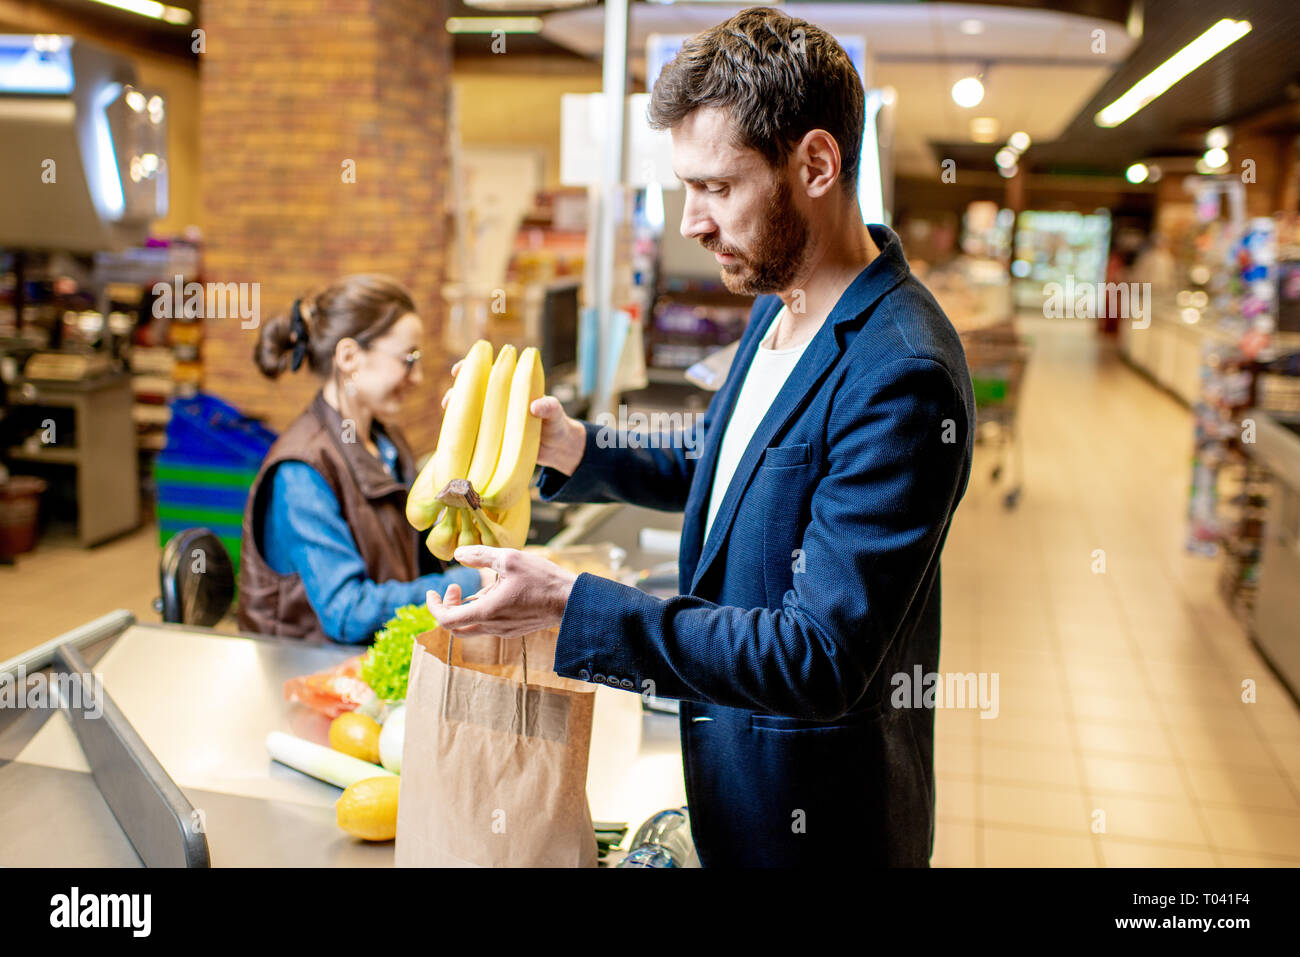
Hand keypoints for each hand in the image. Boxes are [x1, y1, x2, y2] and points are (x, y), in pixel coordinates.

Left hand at [427, 546, 576, 638]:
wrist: (571, 601)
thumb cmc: (542, 579)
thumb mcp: (509, 559)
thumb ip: (480, 556)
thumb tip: (457, 553)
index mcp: (486, 612)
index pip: (445, 619)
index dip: (433, 605)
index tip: (433, 590)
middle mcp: (492, 627)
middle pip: (455, 627)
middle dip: (448, 607)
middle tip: (455, 588)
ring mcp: (503, 631)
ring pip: (472, 626)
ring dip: (467, 608)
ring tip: (481, 586)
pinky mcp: (513, 630)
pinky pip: (488, 625)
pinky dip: (482, 610)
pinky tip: (496, 591)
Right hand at [441, 358, 585, 475]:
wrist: (558, 449)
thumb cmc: (557, 424)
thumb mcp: (556, 414)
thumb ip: (550, 406)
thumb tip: (535, 406)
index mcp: (511, 387)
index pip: (487, 371)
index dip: (470, 368)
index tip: (458, 369)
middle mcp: (499, 402)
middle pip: (472, 392)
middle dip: (457, 392)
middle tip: (450, 400)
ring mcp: (494, 421)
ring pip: (469, 413)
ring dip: (456, 414)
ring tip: (450, 419)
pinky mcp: (493, 440)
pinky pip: (474, 435)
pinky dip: (463, 435)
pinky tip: (454, 438)